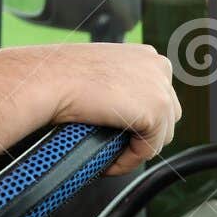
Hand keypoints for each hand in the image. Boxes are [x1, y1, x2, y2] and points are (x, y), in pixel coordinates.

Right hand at [8, 43, 180, 175]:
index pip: (157, 95)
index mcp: (145, 55)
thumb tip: (118, 107)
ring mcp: (161, 87)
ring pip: (161, 134)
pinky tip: (109, 162)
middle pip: (167, 115)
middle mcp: (159, 66)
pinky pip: (149, 149)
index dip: (140, 117)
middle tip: (116, 146)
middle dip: (144, 133)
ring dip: (137, 148)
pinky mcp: (157, 111)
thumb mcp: (96, 71)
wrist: (49, 80)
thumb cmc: (59, 74)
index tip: (119, 132)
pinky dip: (129, 160)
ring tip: (111, 154)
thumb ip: (117, 83)